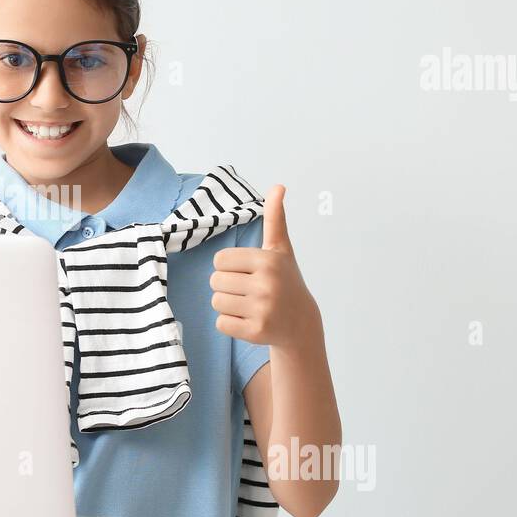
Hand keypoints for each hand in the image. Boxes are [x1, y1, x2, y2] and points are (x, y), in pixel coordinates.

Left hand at [210, 184, 320, 348]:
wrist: (301, 324)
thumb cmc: (285, 281)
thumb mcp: (280, 250)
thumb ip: (275, 218)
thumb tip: (278, 185)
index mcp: (268, 260)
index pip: (220, 260)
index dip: (230, 267)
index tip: (248, 273)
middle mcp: (267, 284)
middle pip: (215, 282)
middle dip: (227, 287)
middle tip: (249, 291)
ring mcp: (263, 309)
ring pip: (216, 303)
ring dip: (228, 306)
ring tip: (250, 306)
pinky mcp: (256, 331)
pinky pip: (221, 324)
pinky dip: (231, 324)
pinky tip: (250, 321)